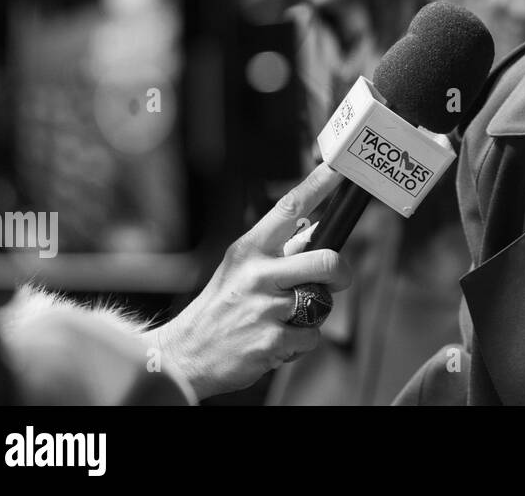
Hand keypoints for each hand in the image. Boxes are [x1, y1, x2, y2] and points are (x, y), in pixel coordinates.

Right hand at [148, 163, 351, 400]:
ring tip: (282, 319)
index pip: (290, 208)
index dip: (319, 186)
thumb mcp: (240, 269)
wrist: (184, 357)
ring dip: (311, 314)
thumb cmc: (220, 308)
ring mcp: (265, 307)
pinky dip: (300, 342)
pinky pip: (312, 336)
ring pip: (322, 303)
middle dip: (341, 273)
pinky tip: (275, 342)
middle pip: (326, 261)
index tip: (339, 168)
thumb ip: (278, 251)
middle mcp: (257, 273)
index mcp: (249, 249)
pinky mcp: (272, 340)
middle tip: (336, 281)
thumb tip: (315, 231)